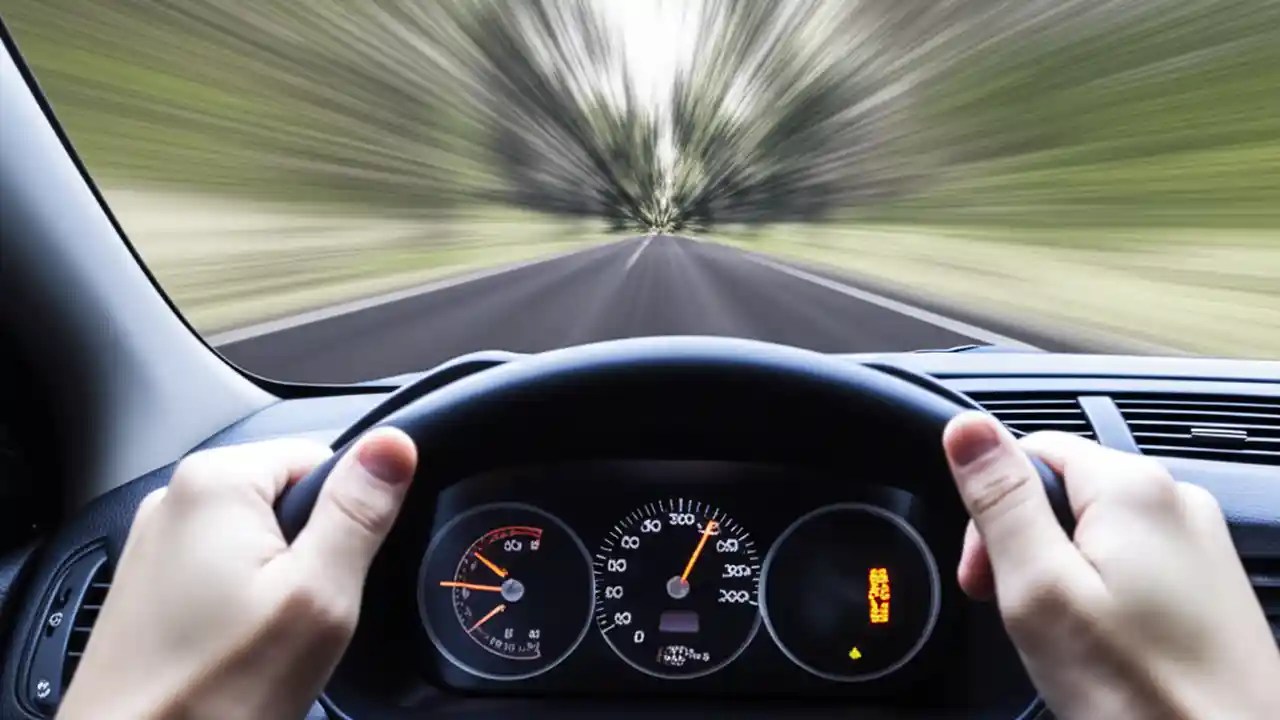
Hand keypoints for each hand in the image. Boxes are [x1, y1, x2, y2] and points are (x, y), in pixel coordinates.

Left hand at [59, 429, 416, 719]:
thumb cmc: (212, 692)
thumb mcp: (317, 596)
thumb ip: (358, 512)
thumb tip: (393, 443)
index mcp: (216, 482)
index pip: (324, 460)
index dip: (346, 523)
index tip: (326, 578)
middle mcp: (176, 498)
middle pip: (290, 501)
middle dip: (309, 558)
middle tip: (294, 620)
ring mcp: (158, 543)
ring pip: (260, 541)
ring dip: (276, 586)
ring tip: (260, 641)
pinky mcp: (152, 584)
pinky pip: (226, 572)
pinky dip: (242, 606)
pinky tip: (234, 649)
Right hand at [942, 412, 1278, 719]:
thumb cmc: (1144, 693)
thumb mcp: (1041, 590)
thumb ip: (1002, 502)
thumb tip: (966, 429)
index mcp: (1131, 488)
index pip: (1027, 451)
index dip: (990, 514)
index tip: (986, 577)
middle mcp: (1174, 500)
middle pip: (1061, 491)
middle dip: (1023, 546)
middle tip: (1020, 615)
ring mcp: (1199, 543)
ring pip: (1093, 531)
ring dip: (1060, 575)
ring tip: (1064, 637)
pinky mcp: (1207, 584)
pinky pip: (1129, 564)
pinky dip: (1100, 595)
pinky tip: (1102, 643)